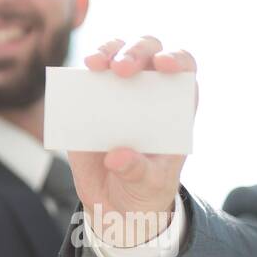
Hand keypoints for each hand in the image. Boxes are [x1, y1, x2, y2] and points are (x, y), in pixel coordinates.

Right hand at [66, 36, 195, 246]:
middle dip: (134, 52)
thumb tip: (116, 157)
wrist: (116, 205)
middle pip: (147, 51)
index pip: (183, 67)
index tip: (163, 65)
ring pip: (114, 54)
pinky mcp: (88, 103)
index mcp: (174, 106)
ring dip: (105, 52)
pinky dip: (77, 77)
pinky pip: (82, 81)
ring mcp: (116, 92)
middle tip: (119, 69)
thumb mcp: (150, 185)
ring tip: (93, 65)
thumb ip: (139, 171)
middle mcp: (147, 90)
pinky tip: (73, 83)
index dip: (176, 58)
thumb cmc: (145, 189)